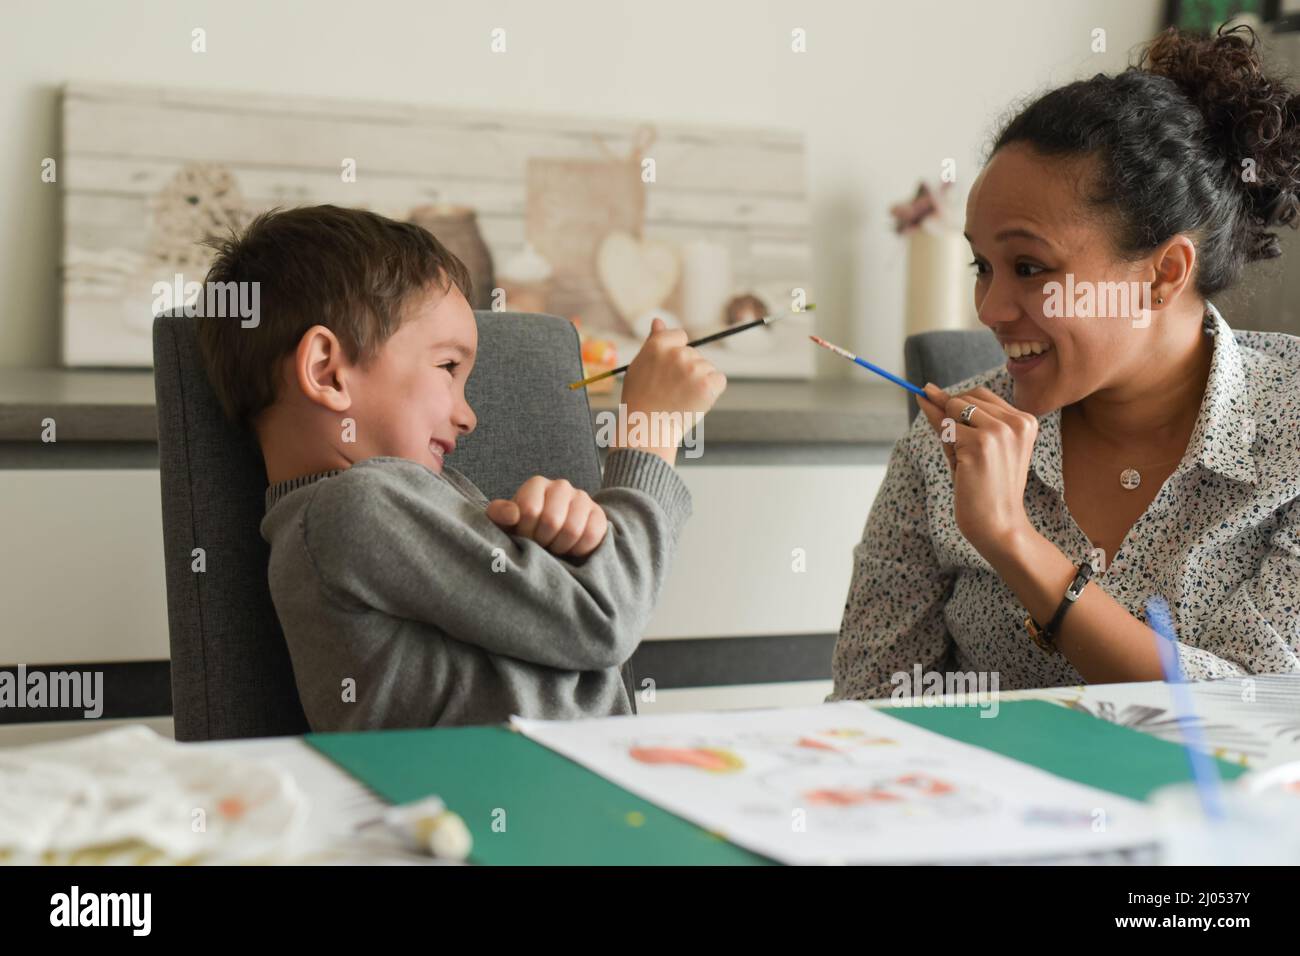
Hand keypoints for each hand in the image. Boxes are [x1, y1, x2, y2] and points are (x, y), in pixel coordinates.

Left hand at [486, 477, 608, 557]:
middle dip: (543, 541)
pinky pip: (591, 535)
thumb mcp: (505, 522)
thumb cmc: (525, 528)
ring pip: (572, 529)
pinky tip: (570, 549)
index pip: (530, 510)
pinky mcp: (599, 514)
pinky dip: (579, 549)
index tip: (525, 538)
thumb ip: (499, 514)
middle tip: (541, 545)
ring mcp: (583, 498)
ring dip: (560, 547)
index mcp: (537, 484)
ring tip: (554, 547)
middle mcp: (561, 486)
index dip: (525, 532)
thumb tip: (512, 515)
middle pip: (552, 521)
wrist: (552, 535)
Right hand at [618, 318, 726, 465]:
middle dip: (688, 371)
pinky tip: (695, 401)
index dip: (676, 355)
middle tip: (671, 391)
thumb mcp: (640, 366)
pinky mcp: (708, 384)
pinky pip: (719, 380)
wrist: (647, 430)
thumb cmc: (640, 400)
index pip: (680, 337)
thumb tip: (658, 320)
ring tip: (680, 399)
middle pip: (695, 354)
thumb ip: (652, 342)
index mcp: (658, 345)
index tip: (668, 373)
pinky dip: (712, 391)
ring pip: (707, 368)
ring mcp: (693, 368)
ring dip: (700, 382)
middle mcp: (677, 353)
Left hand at [918, 383, 1037, 559]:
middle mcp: (1017, 421)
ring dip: (949, 434)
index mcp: (1025, 420)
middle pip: (965, 398)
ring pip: (953, 409)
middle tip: (965, 453)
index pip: (980, 394)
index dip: (956, 405)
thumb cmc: (984, 488)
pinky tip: (964, 468)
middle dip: (952, 420)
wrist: (998, 525)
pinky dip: (947, 447)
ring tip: (967, 462)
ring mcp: (1000, 430)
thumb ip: (951, 418)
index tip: (944, 417)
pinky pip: (945, 429)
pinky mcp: (980, 443)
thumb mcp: (971, 446)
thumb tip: (925, 391)